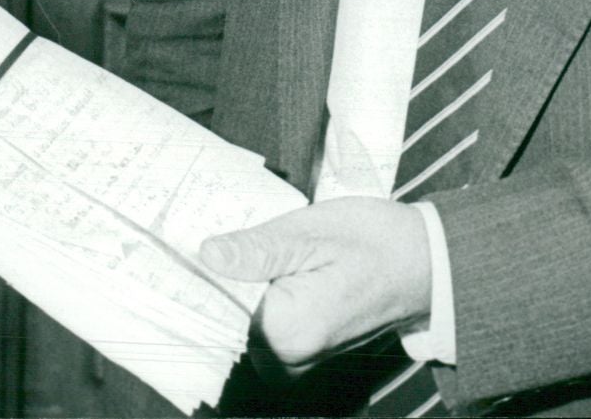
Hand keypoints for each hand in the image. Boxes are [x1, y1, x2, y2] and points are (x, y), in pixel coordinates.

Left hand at [198, 197, 432, 369]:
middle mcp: (287, 359)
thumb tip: (207, 253)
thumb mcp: (312, 232)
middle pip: (220, 320)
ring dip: (224, 288)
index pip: (212, 310)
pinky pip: (255, 324)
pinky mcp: (299, 349)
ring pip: (236, 321)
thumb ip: (258, 249)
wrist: (425, 262)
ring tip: (217, 244)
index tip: (164, 246)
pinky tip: (242, 263)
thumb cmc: (375, 243)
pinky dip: (244, 296)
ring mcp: (294, 358)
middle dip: (204, 281)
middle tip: (185, 235)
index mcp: (286, 333)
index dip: (188, 276)